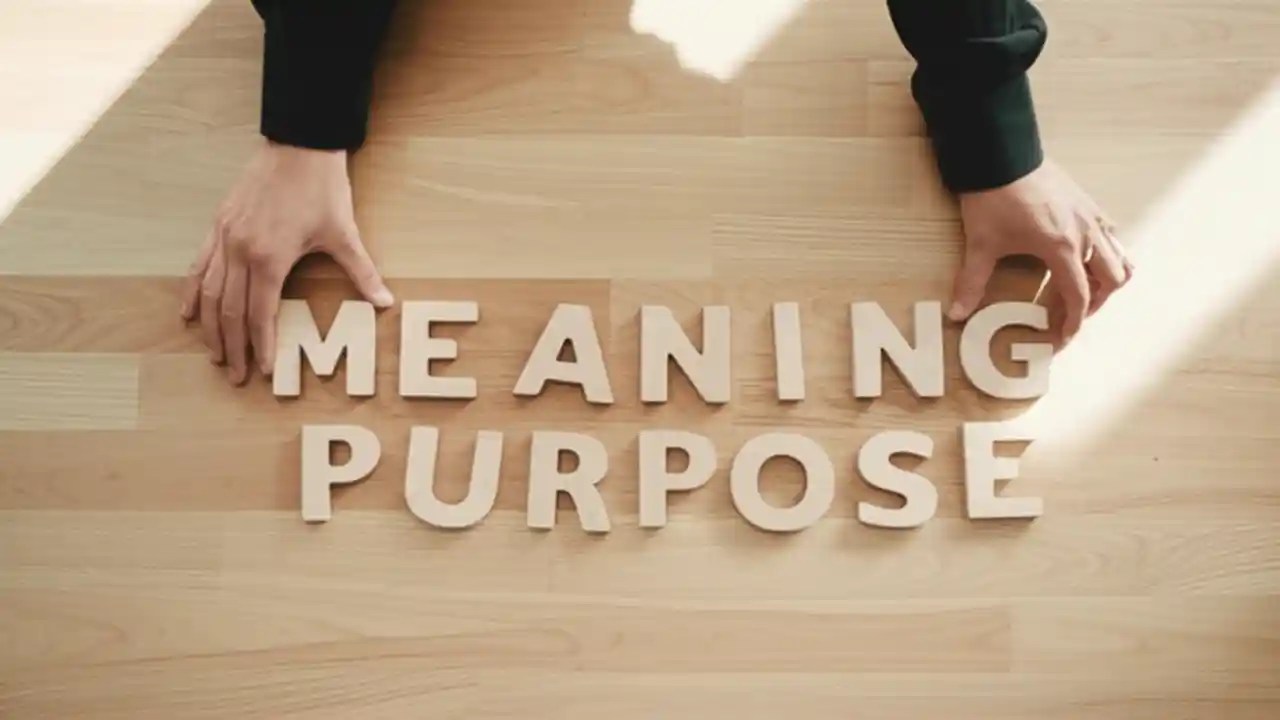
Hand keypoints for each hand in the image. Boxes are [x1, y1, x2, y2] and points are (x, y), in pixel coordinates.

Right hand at [180, 142, 394, 384]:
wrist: (299, 144)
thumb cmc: (322, 188)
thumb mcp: (345, 233)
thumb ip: (362, 272)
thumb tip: (386, 302)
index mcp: (270, 258)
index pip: (260, 314)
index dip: (261, 345)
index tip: (263, 371)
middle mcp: (240, 251)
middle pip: (230, 310)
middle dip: (233, 346)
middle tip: (235, 376)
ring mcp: (225, 236)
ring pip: (208, 291)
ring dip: (210, 326)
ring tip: (214, 353)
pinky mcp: (219, 223)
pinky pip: (198, 264)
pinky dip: (192, 291)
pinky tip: (189, 312)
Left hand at [948, 159, 1132, 345]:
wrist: (1001, 153)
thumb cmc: (993, 198)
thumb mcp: (980, 244)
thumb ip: (971, 282)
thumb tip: (956, 313)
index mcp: (1062, 248)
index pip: (1079, 296)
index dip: (1072, 322)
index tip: (1062, 338)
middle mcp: (1086, 233)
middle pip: (1111, 279)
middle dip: (1094, 303)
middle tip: (1070, 314)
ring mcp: (1091, 215)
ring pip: (1119, 255)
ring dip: (1107, 278)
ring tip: (1083, 289)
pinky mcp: (1087, 202)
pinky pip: (1111, 233)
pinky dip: (1106, 252)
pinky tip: (1082, 256)